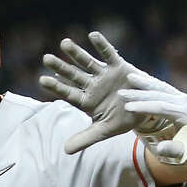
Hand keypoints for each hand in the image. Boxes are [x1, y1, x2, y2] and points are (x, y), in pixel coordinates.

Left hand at [39, 33, 176, 153]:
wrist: (145, 111)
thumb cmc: (122, 120)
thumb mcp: (104, 131)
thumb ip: (85, 138)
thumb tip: (65, 151)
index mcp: (87, 100)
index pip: (68, 92)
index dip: (56, 86)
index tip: (42, 79)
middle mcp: (93, 85)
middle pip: (74, 75)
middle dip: (61, 66)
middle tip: (46, 58)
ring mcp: (104, 75)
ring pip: (88, 62)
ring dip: (76, 53)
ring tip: (64, 43)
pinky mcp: (118, 67)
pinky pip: (109, 54)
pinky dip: (102, 45)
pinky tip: (92, 35)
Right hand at [119, 84, 186, 164]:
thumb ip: (176, 150)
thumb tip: (160, 148)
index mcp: (185, 114)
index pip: (160, 107)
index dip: (143, 107)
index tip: (127, 107)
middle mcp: (184, 103)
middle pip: (159, 95)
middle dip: (139, 94)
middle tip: (121, 93)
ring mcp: (184, 99)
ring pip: (162, 88)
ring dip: (146, 83)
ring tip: (130, 77)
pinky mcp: (183, 99)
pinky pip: (166, 89)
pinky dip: (154, 84)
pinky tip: (144, 80)